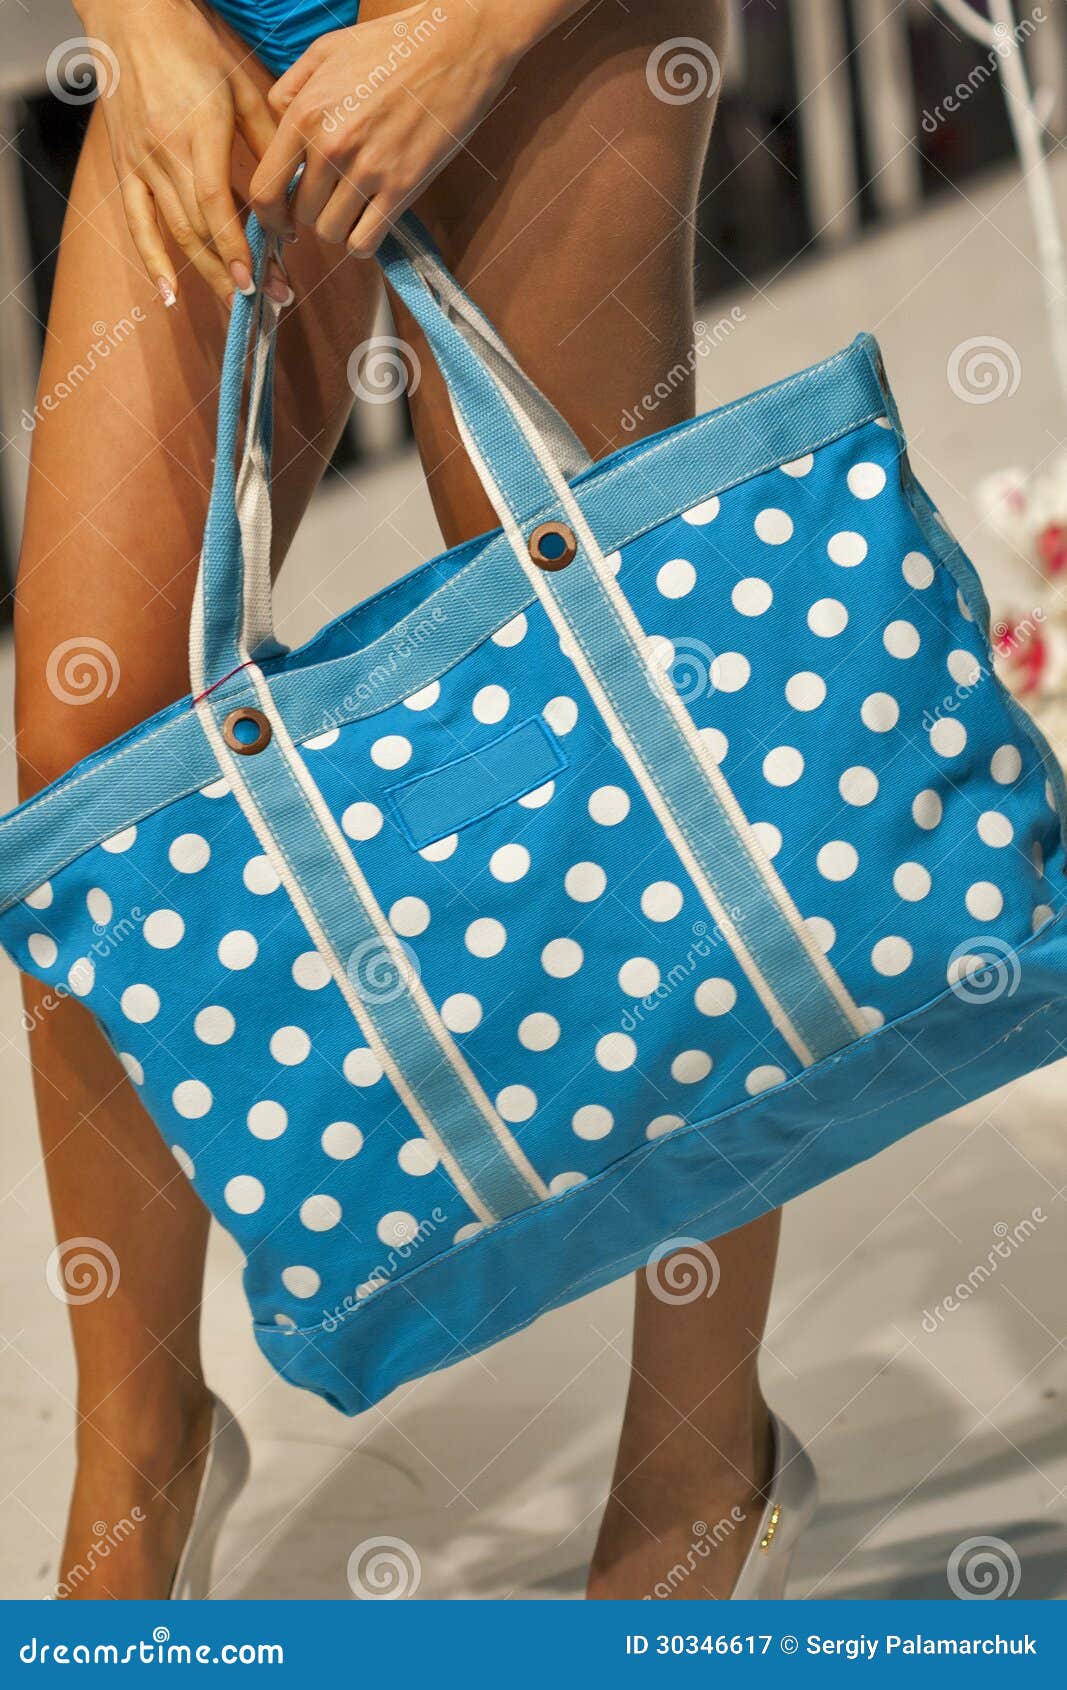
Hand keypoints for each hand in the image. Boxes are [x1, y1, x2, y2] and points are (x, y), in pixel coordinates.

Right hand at [74, 0, 285, 304]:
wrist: (132, 18)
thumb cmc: (193, 46)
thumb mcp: (242, 85)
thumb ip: (269, 139)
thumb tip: (295, 190)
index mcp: (198, 128)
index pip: (215, 202)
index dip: (238, 245)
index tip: (265, 277)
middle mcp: (165, 150)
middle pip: (200, 228)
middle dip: (236, 272)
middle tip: (272, 301)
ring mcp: (141, 162)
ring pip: (176, 232)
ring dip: (209, 274)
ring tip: (240, 305)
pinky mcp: (123, 167)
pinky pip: (136, 222)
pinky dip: (152, 261)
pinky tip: (168, 295)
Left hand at [249, 2, 524, 254]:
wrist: (454, 46)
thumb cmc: (392, 45)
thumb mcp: (325, 51)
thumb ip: (290, 90)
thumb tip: (276, 126)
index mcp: (305, 114)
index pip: (265, 190)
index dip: (270, 216)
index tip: (282, 220)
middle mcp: (330, 146)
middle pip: (303, 215)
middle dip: (314, 212)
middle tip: (333, 198)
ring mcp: (367, 169)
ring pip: (332, 233)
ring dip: (341, 227)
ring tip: (355, 205)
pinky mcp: (402, 187)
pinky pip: (366, 242)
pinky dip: (364, 242)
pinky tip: (372, 221)